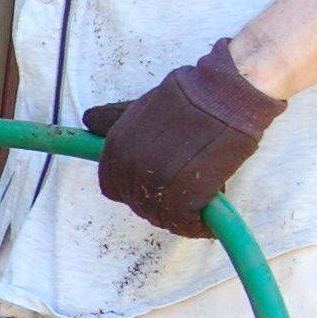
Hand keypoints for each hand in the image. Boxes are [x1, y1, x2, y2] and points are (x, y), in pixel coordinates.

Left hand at [82, 39, 284, 237]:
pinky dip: (196, 226)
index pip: (113, 187)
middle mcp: (130, 164)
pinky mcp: (185, 192)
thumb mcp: (144, 104)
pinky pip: (183, 222)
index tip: (157, 188)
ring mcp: (157, 179)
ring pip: (160, 215)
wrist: (228, 92)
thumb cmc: (191, 96)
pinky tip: (207, 219)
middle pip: (138, 204)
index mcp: (116, 145)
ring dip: (179, 218)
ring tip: (199, 206)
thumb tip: (88, 119)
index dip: (136, 191)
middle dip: (160, 204)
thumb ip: (116, 118)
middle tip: (186, 196)